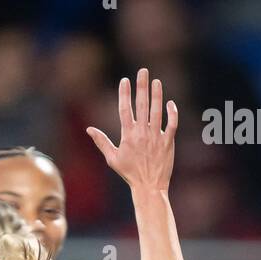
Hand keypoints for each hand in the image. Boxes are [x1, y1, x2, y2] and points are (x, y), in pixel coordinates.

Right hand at [87, 69, 176, 194]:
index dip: (125, 93)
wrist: (149, 187)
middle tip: (143, 71)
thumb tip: (89, 129)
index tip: (125, 80)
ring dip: (157, 95)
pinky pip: (172, 124)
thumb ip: (102, 142)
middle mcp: (142, 133)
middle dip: (142, 86)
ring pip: (157, 111)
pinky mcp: (168, 142)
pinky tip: (170, 103)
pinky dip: (172, 113)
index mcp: (128, 135)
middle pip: (142, 105)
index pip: (125, 109)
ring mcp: (156, 137)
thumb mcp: (112, 159)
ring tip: (156, 82)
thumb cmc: (129, 174)